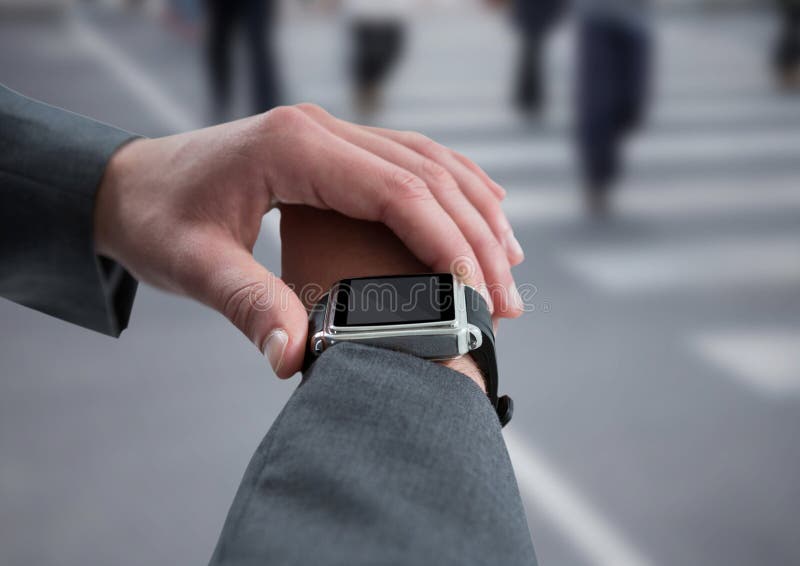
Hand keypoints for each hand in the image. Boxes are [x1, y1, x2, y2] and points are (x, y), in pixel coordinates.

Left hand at [94, 105, 522, 376]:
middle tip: (505, 301)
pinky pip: (412, 160)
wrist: (130, 184)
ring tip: (510, 267)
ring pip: (430, 162)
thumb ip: (249, 306)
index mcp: (291, 146)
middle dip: (475, 238)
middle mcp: (320, 128)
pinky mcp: (334, 148)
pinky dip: (456, 189)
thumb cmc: (158, 220)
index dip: (445, 241)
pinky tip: (486, 213)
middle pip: (426, 175)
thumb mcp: (193, 265)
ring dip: (477, 213)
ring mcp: (330, 133)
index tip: (476, 294)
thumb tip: (294, 361)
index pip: (394, 188)